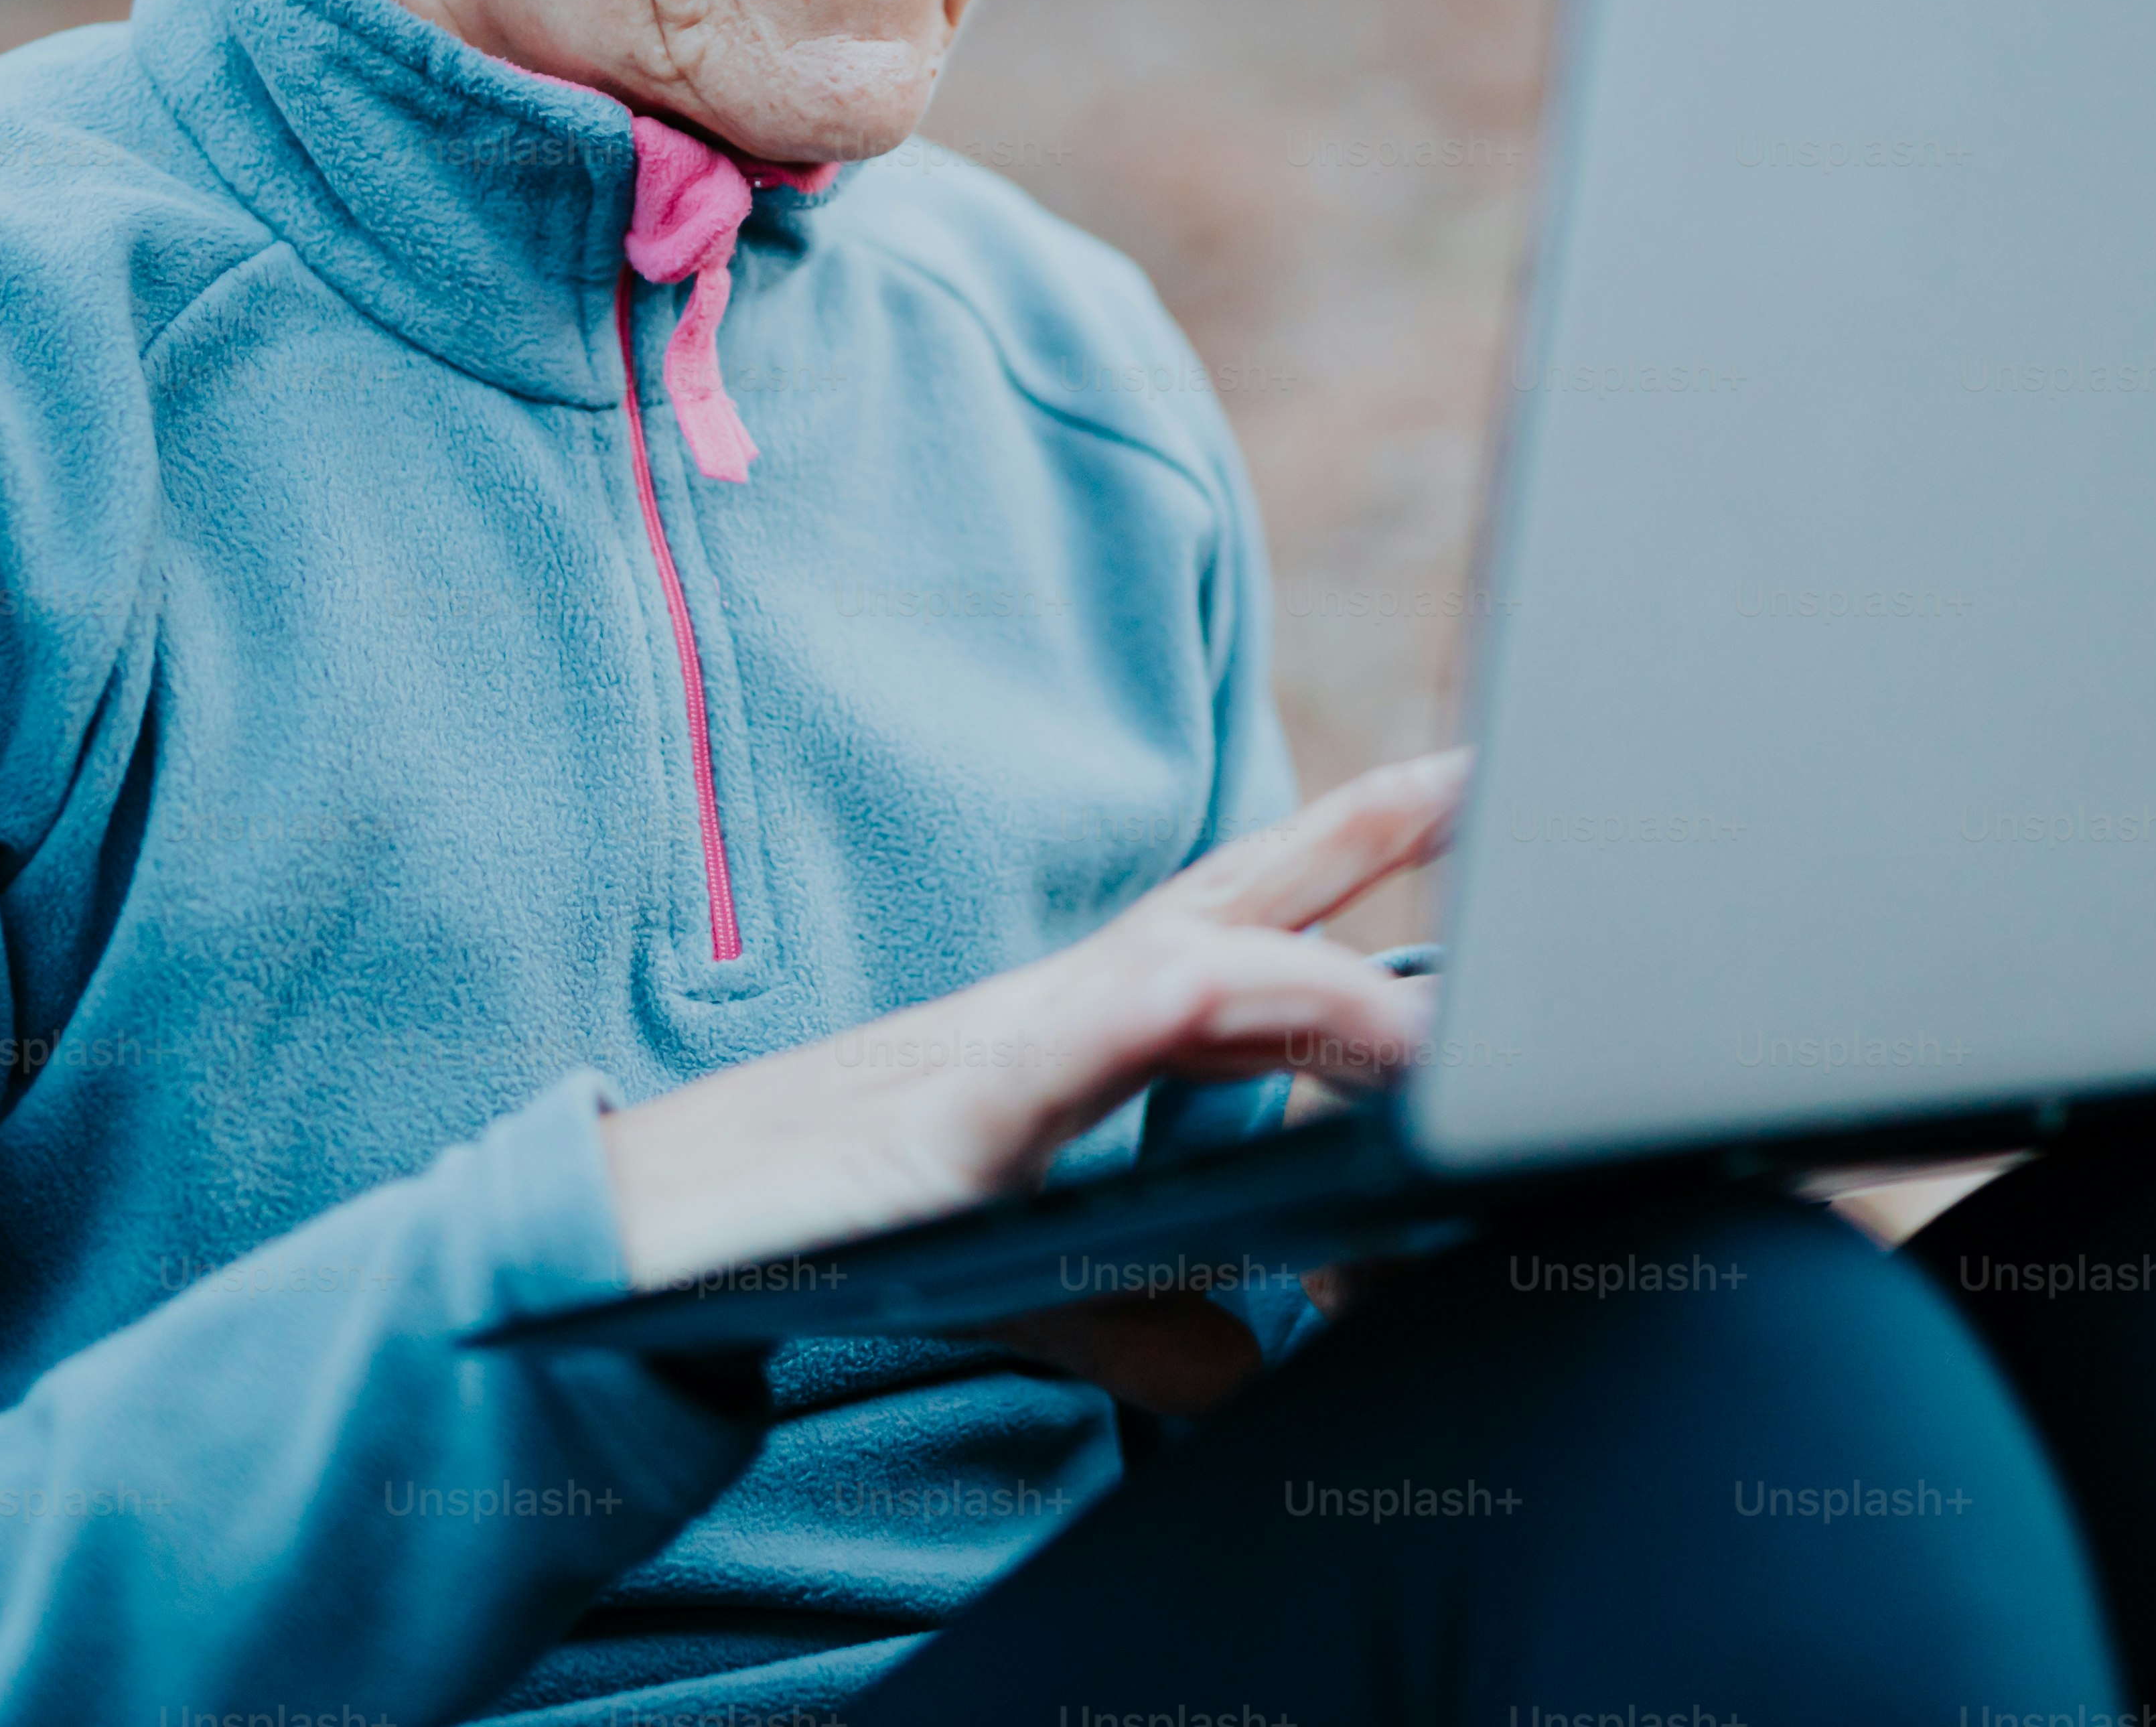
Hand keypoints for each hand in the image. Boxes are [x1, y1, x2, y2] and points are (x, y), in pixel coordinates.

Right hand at [596, 749, 1467, 1295]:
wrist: (657, 1248)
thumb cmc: (843, 1238)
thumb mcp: (1039, 1288)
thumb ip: (1156, 1324)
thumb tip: (1253, 1371)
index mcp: (1084, 1028)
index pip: (1240, 913)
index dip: (1353, 842)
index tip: (1469, 785)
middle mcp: (1058, 1005)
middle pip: (1235, 899)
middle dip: (1364, 835)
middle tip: (1498, 785)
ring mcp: (1005, 1047)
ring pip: (1187, 971)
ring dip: (1312, 988)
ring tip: (1430, 1024)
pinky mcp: (951, 1120)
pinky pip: (1068, 1052)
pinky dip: (1154, 1016)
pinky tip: (1228, 996)